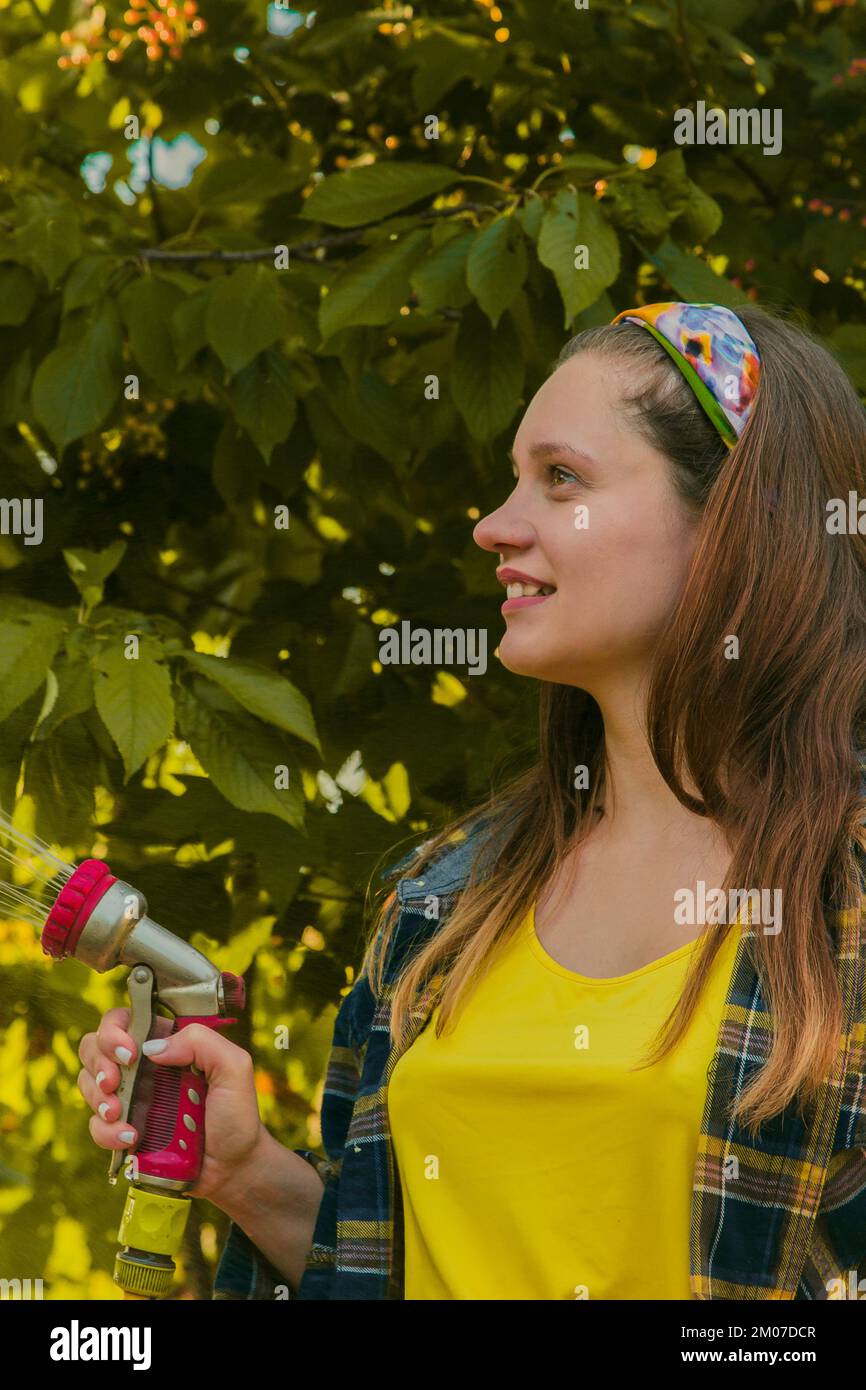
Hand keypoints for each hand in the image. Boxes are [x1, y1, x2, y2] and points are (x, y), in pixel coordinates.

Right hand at [77, 1007, 266, 1204]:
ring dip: (98, 1097)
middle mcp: (143, 1067)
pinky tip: (132, 1138)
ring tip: (120, 1113)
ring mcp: (130, 1098)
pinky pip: (96, 1125)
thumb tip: (152, 1047)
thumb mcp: (234, 1068)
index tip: (130, 1053)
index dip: (115, 1030)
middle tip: (114, 1082)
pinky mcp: (122, 1130)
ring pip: (88, 1083)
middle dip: (98, 1062)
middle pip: (94, 1046)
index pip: (125, 1019)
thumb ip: (201, 1042)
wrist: (232, 1168)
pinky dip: (106, 1132)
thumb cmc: (236, 1114)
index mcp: (167, 1043)